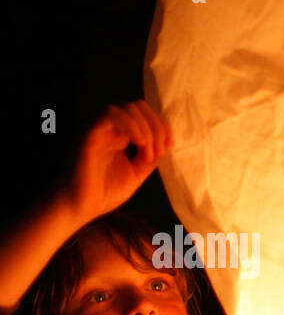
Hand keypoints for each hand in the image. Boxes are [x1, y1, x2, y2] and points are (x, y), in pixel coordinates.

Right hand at [62, 100, 173, 224]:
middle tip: (159, 151)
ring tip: (149, 153)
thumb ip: (150, 158)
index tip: (170, 146)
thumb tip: (167, 144)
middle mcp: (110, 130)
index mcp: (121, 137)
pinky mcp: (90, 134)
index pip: (144, 116)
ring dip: (146, 128)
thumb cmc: (105, 193)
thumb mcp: (137, 173)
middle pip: (138, 107)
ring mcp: (100, 130)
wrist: (82, 206)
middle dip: (156, 126)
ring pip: (127, 108)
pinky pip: (111, 115)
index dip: (162, 126)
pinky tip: (140, 144)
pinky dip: (131, 125)